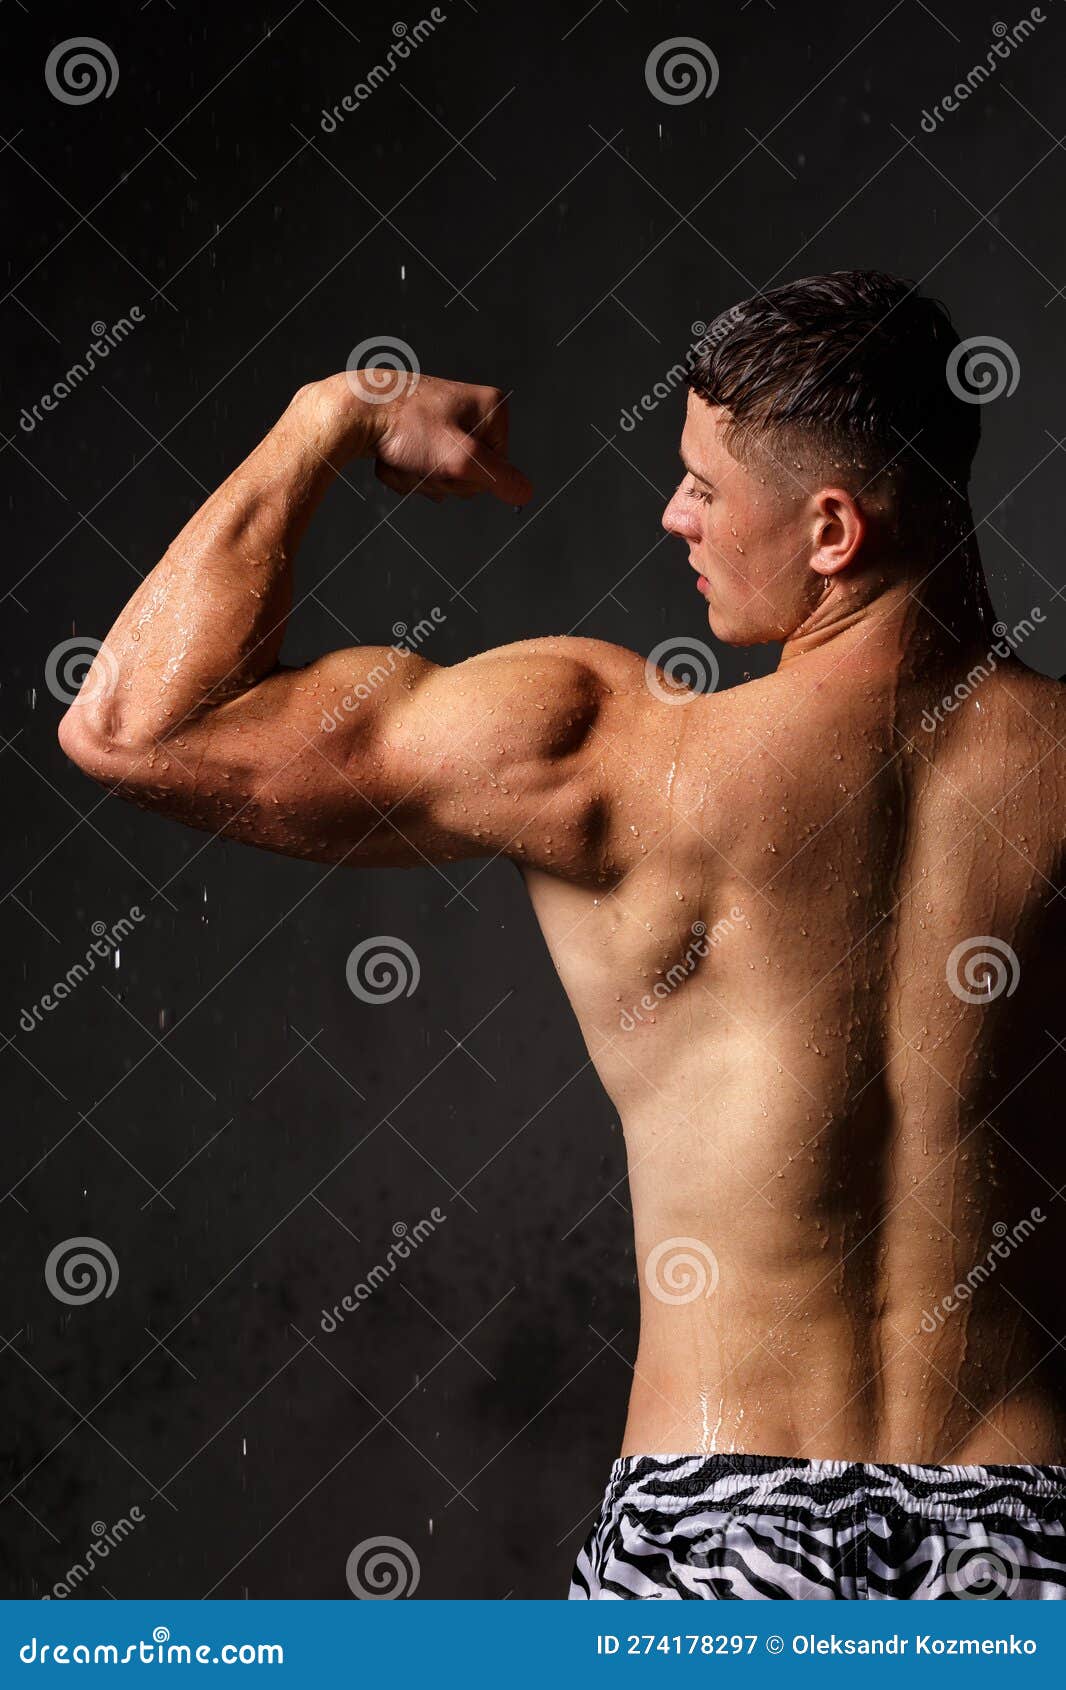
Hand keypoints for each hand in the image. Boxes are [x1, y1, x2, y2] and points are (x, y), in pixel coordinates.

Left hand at [358, 370, 532, 505]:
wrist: (351, 411)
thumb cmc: (404, 426)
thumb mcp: (459, 459)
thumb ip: (496, 478)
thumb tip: (525, 492)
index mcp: (491, 407)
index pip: (498, 468)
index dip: (470, 477)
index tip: (446, 461)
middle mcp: (471, 409)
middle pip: (471, 473)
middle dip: (441, 478)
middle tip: (420, 461)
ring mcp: (442, 419)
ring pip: (442, 474)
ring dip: (419, 478)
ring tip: (402, 457)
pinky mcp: (417, 429)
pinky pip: (421, 466)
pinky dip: (404, 471)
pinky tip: (390, 457)